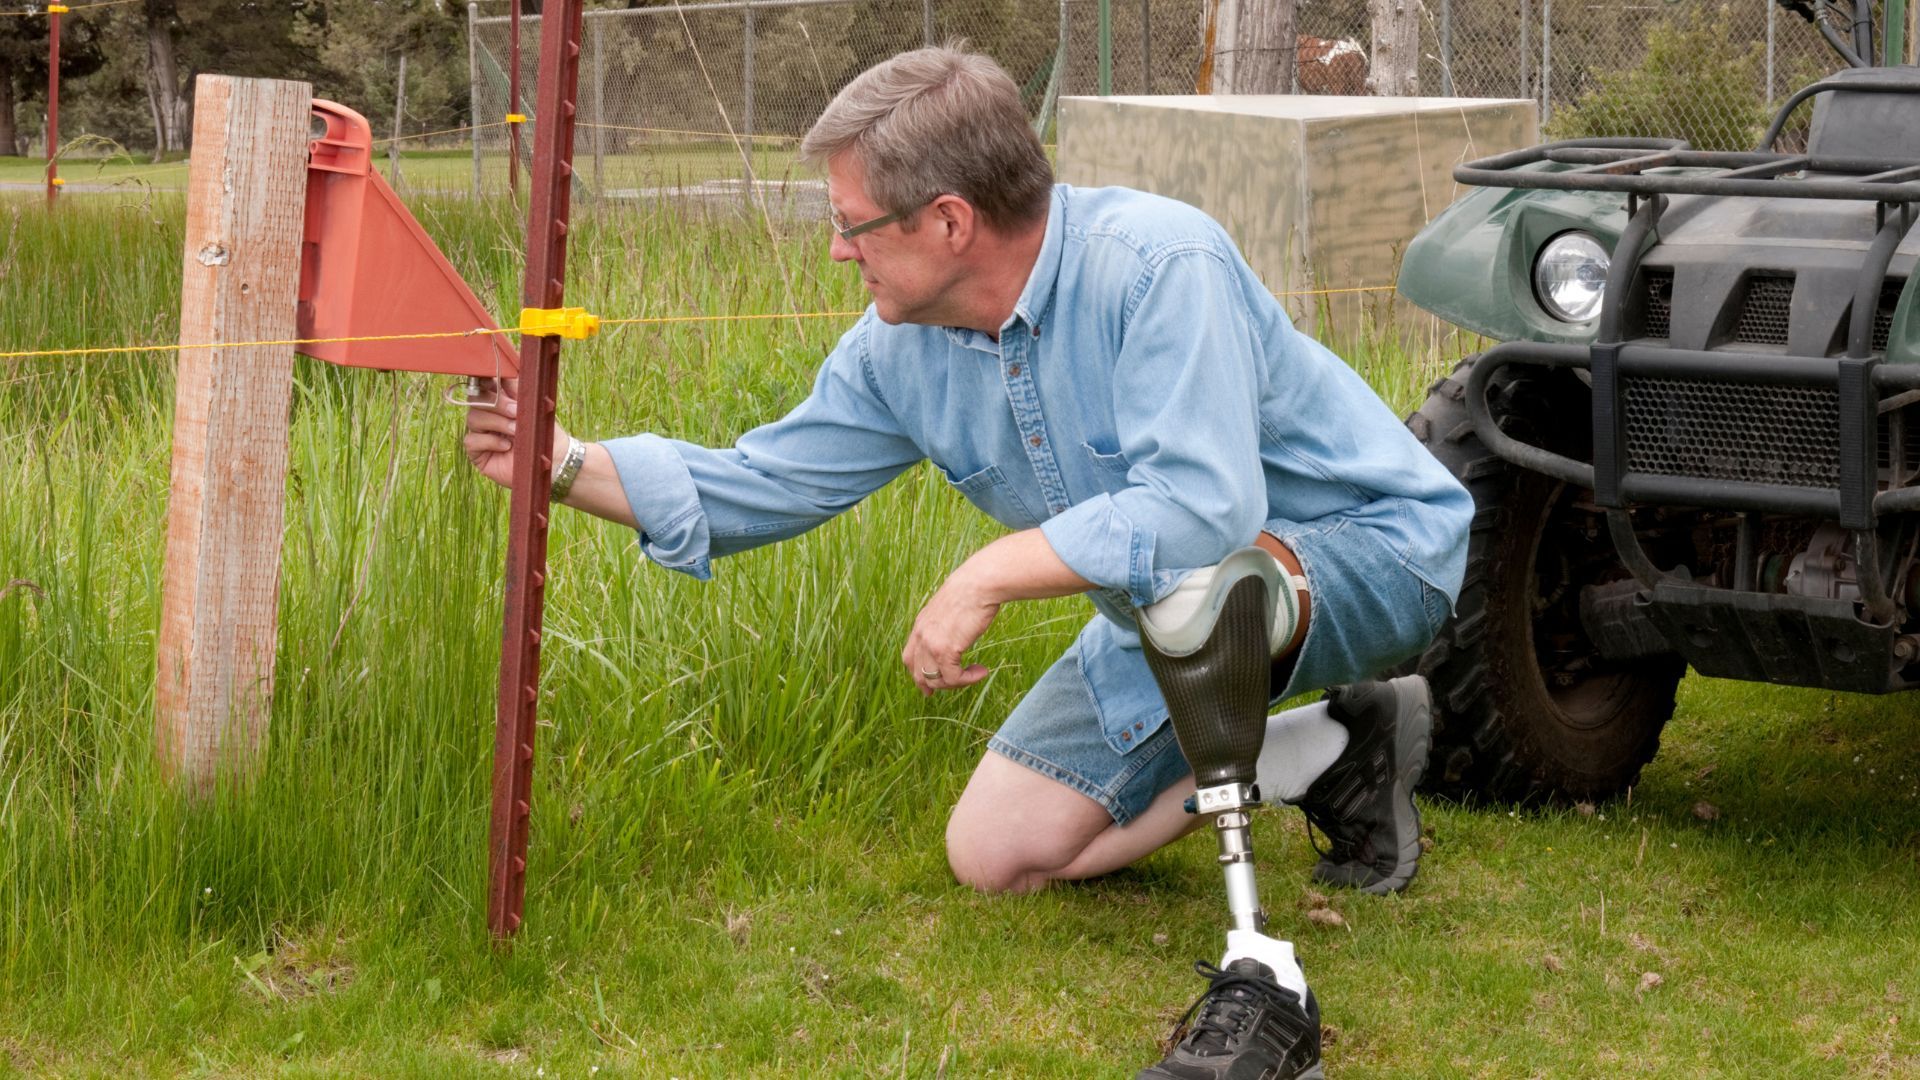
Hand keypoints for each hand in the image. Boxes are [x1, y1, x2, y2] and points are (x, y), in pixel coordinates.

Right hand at [463, 378, 571, 490]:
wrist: (553, 460)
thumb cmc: (544, 432)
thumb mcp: (532, 405)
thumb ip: (516, 388)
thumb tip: (499, 371)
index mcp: (499, 400)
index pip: (483, 384)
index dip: (484, 380)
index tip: (493, 379)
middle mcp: (487, 414)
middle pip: (476, 399)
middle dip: (496, 404)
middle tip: (516, 412)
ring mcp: (481, 433)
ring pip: (473, 418)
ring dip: (497, 423)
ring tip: (516, 431)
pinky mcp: (477, 452)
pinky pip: (471, 439)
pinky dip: (490, 441)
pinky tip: (506, 446)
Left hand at [903, 565, 998, 695]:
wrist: (978, 584)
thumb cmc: (972, 592)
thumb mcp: (950, 610)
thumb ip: (945, 626)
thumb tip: (955, 638)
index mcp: (920, 625)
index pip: (909, 658)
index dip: (918, 675)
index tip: (930, 687)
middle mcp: (921, 635)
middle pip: (918, 673)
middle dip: (936, 684)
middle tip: (956, 684)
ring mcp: (931, 644)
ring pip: (936, 679)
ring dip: (956, 682)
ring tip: (975, 674)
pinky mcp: (946, 650)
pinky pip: (953, 677)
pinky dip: (968, 679)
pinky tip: (981, 671)